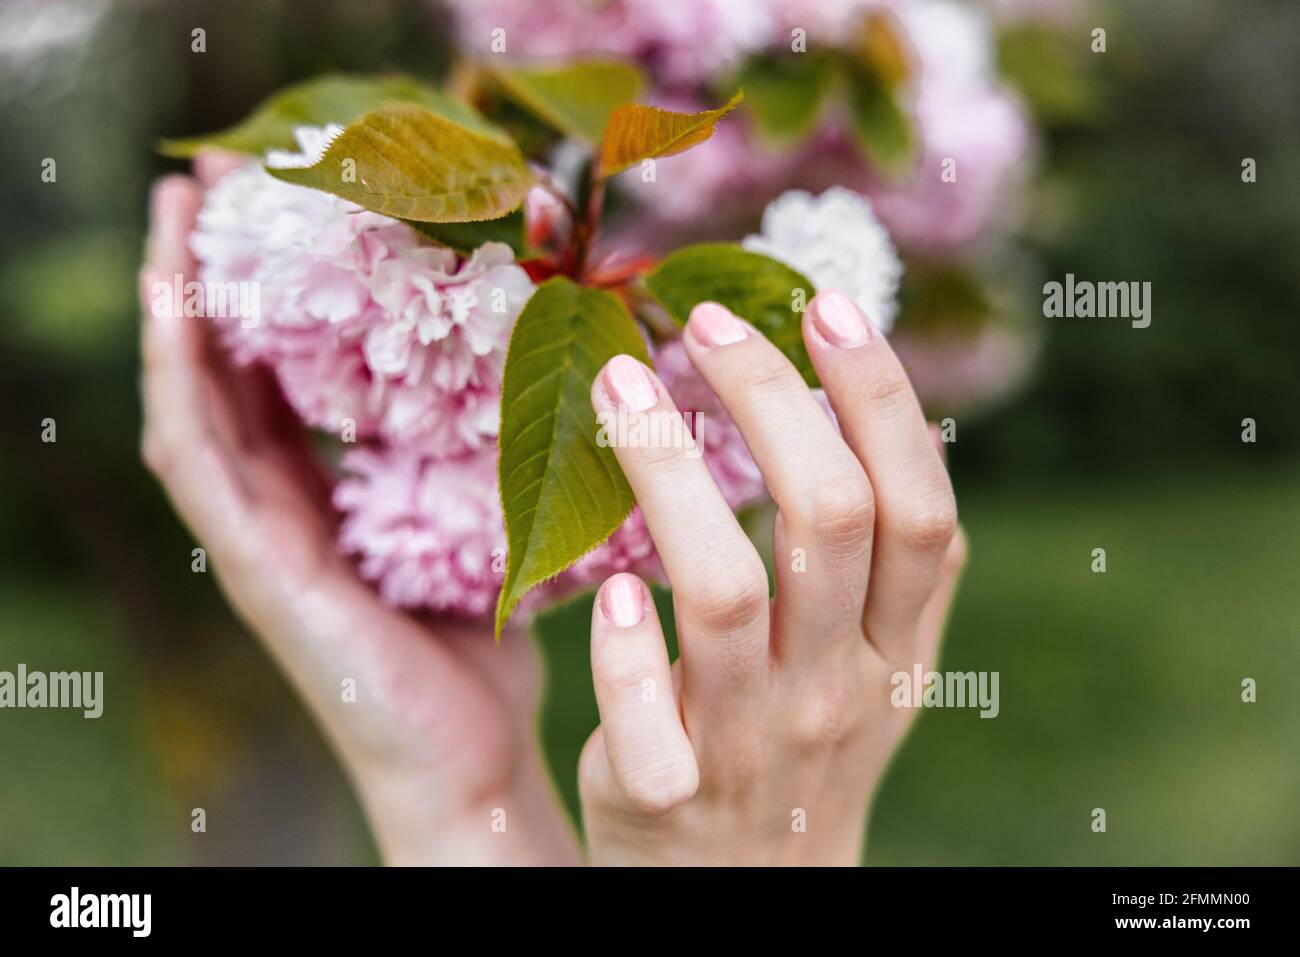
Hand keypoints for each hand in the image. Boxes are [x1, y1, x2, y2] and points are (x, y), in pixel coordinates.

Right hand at [139, 160, 578, 865]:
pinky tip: (178, 317)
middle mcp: (279, 513)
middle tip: (216, 180)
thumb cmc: (486, 651)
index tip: (282, 210)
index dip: (268, 297)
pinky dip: (180, 386)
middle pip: (220, 375)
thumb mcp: (483, 528)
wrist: (474, 762)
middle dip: (212, 278)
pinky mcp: (257, 572)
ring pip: (190, 404)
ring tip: (179, 214)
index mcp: (326, 501)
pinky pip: (200, 466)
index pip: (276, 380)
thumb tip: (550, 372)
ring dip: (176, 309)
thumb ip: (482, 459)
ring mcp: (257, 543)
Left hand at [579, 294, 964, 865]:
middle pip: (829, 518)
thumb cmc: (807, 742)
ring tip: (619, 383)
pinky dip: (630, 650)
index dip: (879, 398)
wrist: (755, 893)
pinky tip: (614, 588)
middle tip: (706, 318)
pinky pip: (650, 715)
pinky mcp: (668, 792)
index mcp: (899, 647)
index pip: (918, 505)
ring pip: (726, 587)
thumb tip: (872, 407)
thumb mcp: (878, 662)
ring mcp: (753, 741)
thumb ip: (887, 562)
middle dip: (772, 400)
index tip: (824, 304)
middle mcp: (836, 685)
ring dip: (671, 472)